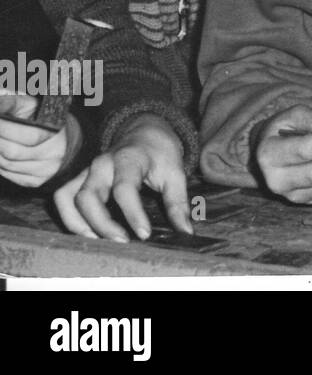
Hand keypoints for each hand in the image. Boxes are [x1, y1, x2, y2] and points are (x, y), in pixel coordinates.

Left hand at [0, 92, 81, 186]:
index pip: (28, 135)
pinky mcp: (36, 181)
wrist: (64, 140)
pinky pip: (9, 174)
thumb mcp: (31, 105)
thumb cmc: (42, 119)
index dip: (4, 129)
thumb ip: (12, 102)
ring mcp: (46, 169)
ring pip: (7, 165)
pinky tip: (1, 153)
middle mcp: (55, 153)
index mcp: (57, 132)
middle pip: (13, 152)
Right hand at [53, 114, 186, 241]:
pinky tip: (88, 233)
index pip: (124, 189)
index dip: (132, 214)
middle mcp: (101, 164)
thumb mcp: (175, 173)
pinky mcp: (79, 178)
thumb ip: (178, 202)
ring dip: (80, 224)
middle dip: (102, 224)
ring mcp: (87, 170)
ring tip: (102, 242)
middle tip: (123, 243)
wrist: (145, 131)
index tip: (144, 234)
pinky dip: (70, 218)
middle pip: (88, 197)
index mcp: (129, 159)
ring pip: (68, 198)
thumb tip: (186, 232)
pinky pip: (63, 198)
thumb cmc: (160, 153)